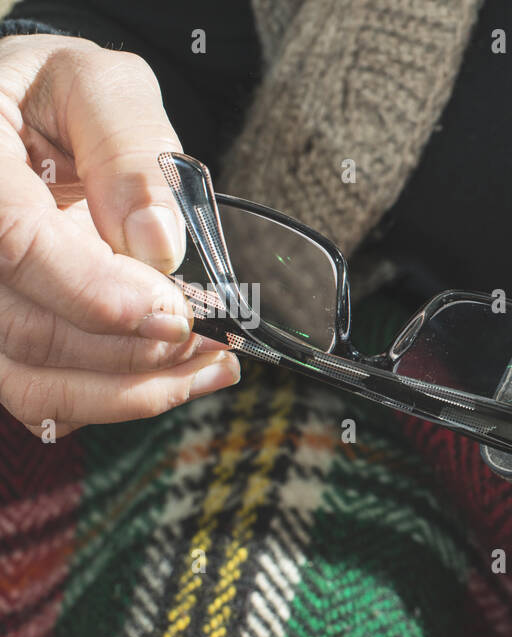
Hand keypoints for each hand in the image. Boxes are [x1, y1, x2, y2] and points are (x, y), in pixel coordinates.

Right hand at [0, 34, 237, 437]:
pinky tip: (181, 377)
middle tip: (213, 339)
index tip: (174, 313)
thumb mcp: (97, 86)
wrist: (28, 123)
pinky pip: (40, 398)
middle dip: (129, 349)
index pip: (14, 243)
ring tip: (212, 365)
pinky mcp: (0, 338)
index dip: (96, 291)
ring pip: (29, 382)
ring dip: (131, 389)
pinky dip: (115, 399)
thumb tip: (158, 244)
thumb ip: (129, 148)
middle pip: (22, 330)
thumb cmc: (58, 98)